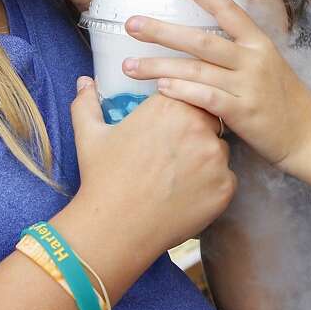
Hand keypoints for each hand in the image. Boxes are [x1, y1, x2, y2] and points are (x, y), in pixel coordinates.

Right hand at [70, 77, 234, 251]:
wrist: (115, 228)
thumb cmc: (102, 178)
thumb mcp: (89, 134)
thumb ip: (87, 102)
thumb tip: (85, 82)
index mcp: (170, 106)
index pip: (189, 94)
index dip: (181, 108)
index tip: (169, 124)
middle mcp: (199, 126)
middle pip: (209, 119)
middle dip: (197, 130)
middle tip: (174, 152)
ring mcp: (216, 158)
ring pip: (219, 150)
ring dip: (206, 158)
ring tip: (178, 176)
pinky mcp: (225, 188)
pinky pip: (225, 180)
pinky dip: (212, 186)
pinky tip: (187, 195)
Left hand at [120, 0, 310, 173]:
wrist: (310, 136)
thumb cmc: (283, 100)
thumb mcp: (266, 64)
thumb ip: (237, 50)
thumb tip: (200, 37)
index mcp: (259, 42)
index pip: (227, 8)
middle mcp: (253, 59)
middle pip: (201, 40)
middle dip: (162, 31)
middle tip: (130, 24)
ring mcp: (248, 85)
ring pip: (197, 70)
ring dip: (159, 65)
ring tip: (128, 65)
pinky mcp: (244, 113)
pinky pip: (206, 98)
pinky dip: (182, 91)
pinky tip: (160, 88)